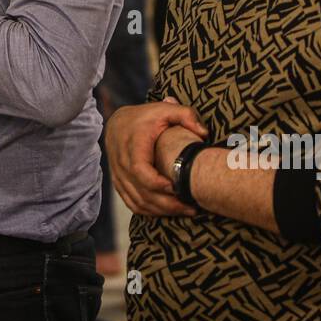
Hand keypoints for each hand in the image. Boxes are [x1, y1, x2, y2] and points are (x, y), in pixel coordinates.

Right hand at [107, 97, 208, 216]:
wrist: (116, 123)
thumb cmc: (144, 117)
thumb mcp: (165, 110)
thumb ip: (185, 115)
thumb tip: (204, 133)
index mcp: (133, 145)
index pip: (140, 171)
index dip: (158, 184)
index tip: (178, 188)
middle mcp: (122, 163)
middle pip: (142, 192)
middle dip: (167, 204)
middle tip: (190, 207)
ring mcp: (118, 176)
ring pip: (137, 202)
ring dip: (160, 210)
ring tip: (184, 210)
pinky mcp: (119, 184)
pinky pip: (132, 203)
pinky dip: (149, 211)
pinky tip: (167, 211)